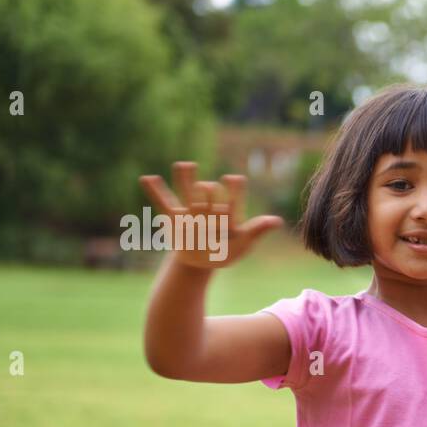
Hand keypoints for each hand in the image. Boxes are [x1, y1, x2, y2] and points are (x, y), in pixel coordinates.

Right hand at [138, 162, 282, 269]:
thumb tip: (278, 220)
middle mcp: (210, 208)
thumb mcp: (242, 244)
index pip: (232, 197)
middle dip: (208, 190)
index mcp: (227, 213)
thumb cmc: (226, 252)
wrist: (202, 262)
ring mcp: (191, 213)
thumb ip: (256, 231)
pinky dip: (155, 192)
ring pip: (188, 192)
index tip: (234, 179)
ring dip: (185, 179)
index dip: (234, 188)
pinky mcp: (175, 220)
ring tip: (184, 165)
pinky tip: (147, 178)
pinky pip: (164, 203)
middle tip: (209, 189)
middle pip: (209, 192)